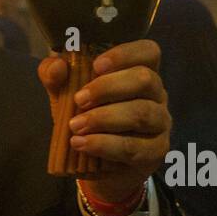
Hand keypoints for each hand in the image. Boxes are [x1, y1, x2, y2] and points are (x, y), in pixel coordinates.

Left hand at [39, 39, 170, 204]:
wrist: (93, 163)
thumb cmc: (86, 117)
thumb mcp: (65, 94)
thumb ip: (55, 76)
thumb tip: (56, 66)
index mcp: (139, 72)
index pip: (148, 51)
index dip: (125, 54)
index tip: (96, 65)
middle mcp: (157, 94)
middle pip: (144, 79)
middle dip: (108, 87)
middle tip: (78, 100)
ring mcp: (160, 123)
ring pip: (141, 113)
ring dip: (104, 118)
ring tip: (75, 126)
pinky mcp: (155, 151)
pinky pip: (135, 147)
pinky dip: (105, 145)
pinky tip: (82, 144)